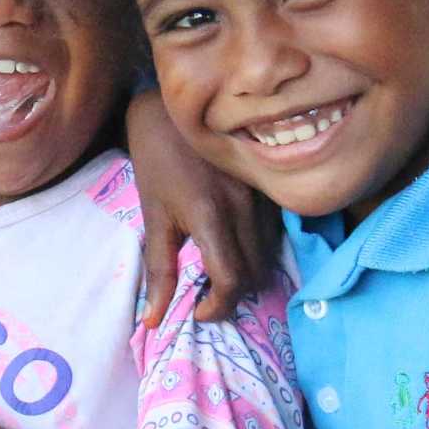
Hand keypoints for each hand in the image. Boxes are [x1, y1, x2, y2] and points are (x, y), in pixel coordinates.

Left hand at [129, 86, 274, 322]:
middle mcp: (244, 207)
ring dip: (248, 272)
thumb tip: (153, 320)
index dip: (217, 307)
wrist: (172, 108)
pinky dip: (258, 249)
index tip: (197, 310)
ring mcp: (262, 194)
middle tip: (206, 292)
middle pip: (255, 274)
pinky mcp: (269, 184)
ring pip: (269, 255)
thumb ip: (159, 271)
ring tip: (219, 268)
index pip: (232, 280)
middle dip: (232, 294)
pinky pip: (275, 232)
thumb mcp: (153, 217)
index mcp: (210, 216)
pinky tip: (235, 243)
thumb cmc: (156, 161)